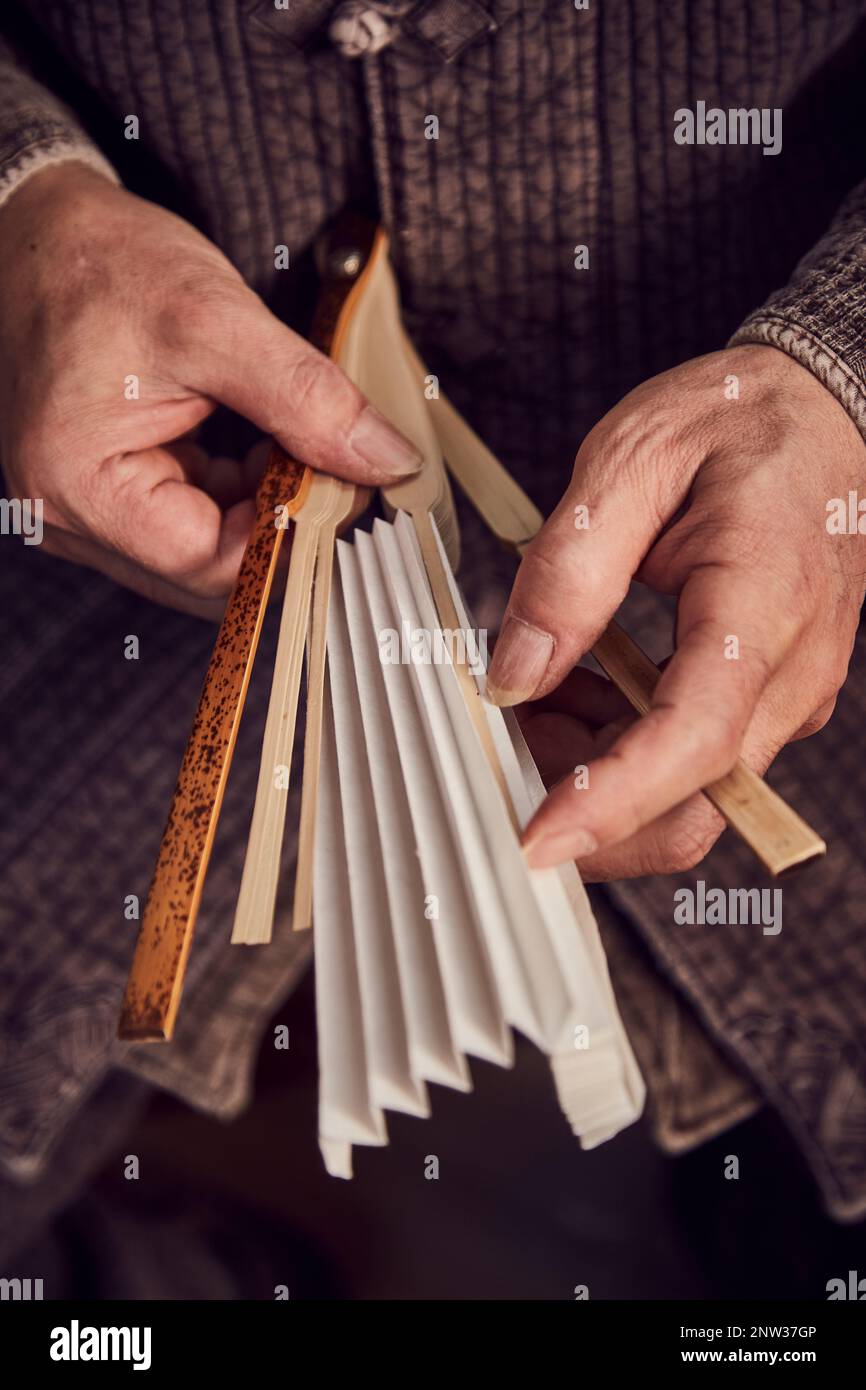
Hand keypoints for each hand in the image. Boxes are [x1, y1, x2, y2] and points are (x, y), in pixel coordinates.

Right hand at [0, 164, 419, 615]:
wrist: (35, 229)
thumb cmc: (101, 263)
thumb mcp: (217, 320)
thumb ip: (309, 401)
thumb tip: (388, 463)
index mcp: (80, 488)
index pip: (210, 566)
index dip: (290, 539)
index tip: (348, 490)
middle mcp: (68, 519)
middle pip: (207, 572)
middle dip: (279, 526)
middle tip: (336, 469)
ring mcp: (84, 513)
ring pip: (204, 553)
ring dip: (260, 509)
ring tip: (291, 444)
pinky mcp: (106, 496)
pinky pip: (188, 523)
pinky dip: (236, 493)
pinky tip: (259, 447)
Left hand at [488, 346, 865, 877]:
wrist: (825, 409)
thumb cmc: (737, 419)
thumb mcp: (631, 461)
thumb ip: (569, 572)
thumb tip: (514, 678)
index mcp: (764, 602)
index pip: (694, 739)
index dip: (610, 803)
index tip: (533, 841)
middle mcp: (794, 670)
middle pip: (693, 800)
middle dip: (585, 805)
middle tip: (500, 752)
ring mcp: (790, 693)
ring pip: (688, 793)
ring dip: (594, 776)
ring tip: (527, 702)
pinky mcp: (771, 696)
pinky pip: (693, 758)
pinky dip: (620, 749)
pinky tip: (572, 691)